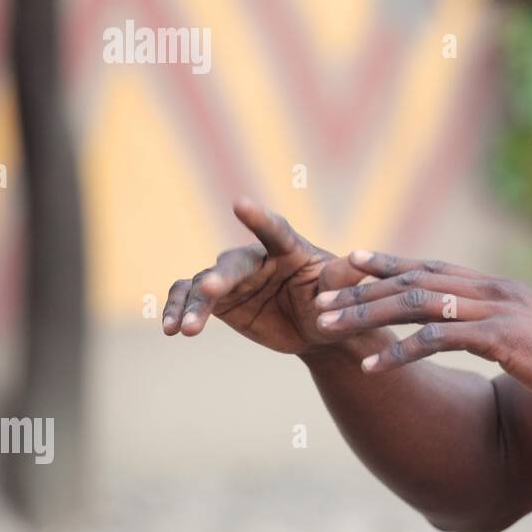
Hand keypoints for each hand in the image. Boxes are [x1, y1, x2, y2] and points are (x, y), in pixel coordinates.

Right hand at [162, 197, 372, 356]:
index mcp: (289, 250)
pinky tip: (171, 329)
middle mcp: (256, 258)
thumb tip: (360, 263)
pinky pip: (188, 299)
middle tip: (211, 291)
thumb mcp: (342, 296)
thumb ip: (343, 279)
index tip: (240, 202)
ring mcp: (233, 277)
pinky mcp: (216, 298)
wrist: (315, 329)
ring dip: (193, 304)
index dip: (259, 219)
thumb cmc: (334, 304)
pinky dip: (177, 310)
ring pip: (204, 283)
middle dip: (222, 277)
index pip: (275, 231)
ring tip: (186, 329)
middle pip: (234, 262)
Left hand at [312, 251, 531, 414]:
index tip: (352, 260)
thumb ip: (502, 327)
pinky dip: (399, 351)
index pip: (433, 266)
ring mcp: (496, 313)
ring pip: (416, 305)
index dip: (390, 262)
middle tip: (321, 297)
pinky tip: (371, 365)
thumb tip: (481, 336)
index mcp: (499, 288)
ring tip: (328, 328)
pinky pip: (437, 340)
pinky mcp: (501, 340)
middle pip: (414, 280)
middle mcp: (493, 291)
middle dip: (362, 288)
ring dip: (367, 315)